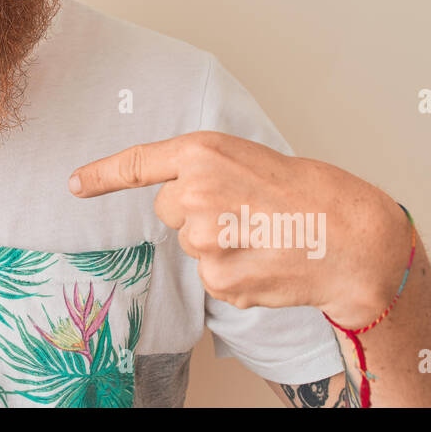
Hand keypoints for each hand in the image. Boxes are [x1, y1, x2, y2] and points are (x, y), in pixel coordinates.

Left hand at [68, 131, 409, 328]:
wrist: (355, 240)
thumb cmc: (312, 194)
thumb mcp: (251, 159)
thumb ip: (207, 172)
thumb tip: (179, 200)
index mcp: (204, 152)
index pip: (139, 163)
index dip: (102, 174)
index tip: (75, 184)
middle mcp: (194, 192)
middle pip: (169, 208)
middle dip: (198, 211)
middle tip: (248, 210)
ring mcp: (204, 239)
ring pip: (192, 244)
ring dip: (220, 243)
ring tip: (264, 234)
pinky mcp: (217, 279)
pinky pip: (211, 275)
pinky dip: (234, 272)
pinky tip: (266, 259)